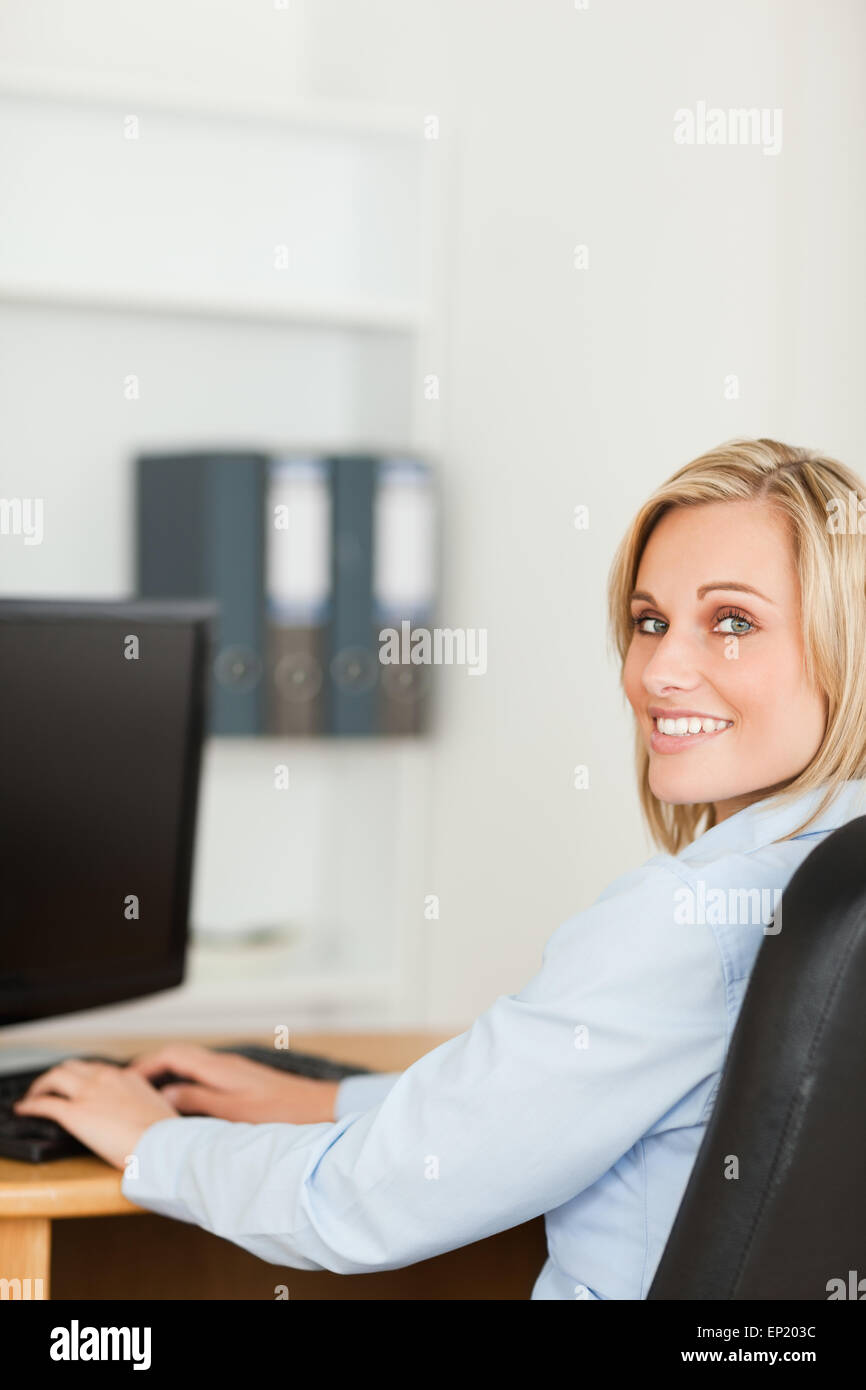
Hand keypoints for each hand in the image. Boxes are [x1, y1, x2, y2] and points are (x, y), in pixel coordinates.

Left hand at [12, 1059, 178, 1169]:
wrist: (162, 1144)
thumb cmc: (165, 1134)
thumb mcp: (158, 1107)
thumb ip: (143, 1102)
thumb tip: (141, 1110)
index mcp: (126, 1077)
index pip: (96, 1068)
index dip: (82, 1075)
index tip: (77, 1083)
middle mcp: (105, 1079)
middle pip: (72, 1066)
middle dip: (58, 1075)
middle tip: (51, 1086)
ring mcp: (88, 1094)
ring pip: (55, 1077)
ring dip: (41, 1085)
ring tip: (34, 1095)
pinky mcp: (75, 1114)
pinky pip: (44, 1104)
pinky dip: (30, 1105)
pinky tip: (24, 1109)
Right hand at [126, 1044, 340, 1124]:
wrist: (318, 1109)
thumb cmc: (279, 1113)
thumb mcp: (231, 1113)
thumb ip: (197, 1101)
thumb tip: (165, 1095)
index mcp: (218, 1067)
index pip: (171, 1054)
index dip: (145, 1066)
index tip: (123, 1081)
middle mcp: (224, 1063)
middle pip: (179, 1055)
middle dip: (152, 1068)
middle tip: (129, 1087)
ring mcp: (234, 1070)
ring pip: (192, 1064)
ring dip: (169, 1075)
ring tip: (149, 1096)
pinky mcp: (243, 1080)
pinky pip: (204, 1074)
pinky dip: (186, 1081)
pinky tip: (185, 1102)